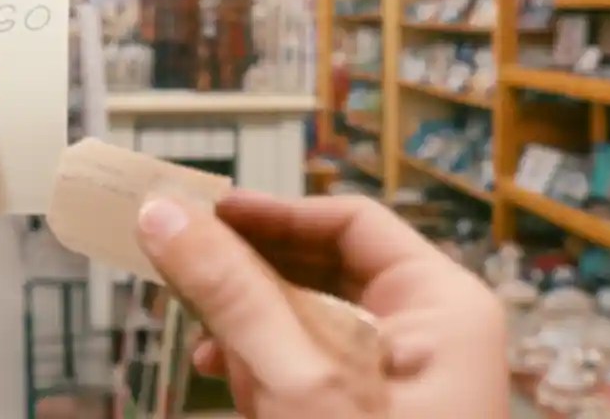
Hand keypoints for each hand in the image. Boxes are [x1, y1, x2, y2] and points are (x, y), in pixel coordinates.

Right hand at [136, 191, 507, 418]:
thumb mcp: (300, 383)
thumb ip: (234, 292)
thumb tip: (167, 215)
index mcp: (442, 308)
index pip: (349, 222)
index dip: (269, 212)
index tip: (197, 211)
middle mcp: (426, 336)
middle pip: (322, 266)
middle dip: (250, 274)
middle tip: (179, 263)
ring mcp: (398, 382)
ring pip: (305, 318)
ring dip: (248, 324)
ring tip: (207, 344)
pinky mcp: (365, 416)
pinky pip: (305, 366)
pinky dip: (260, 367)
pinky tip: (226, 378)